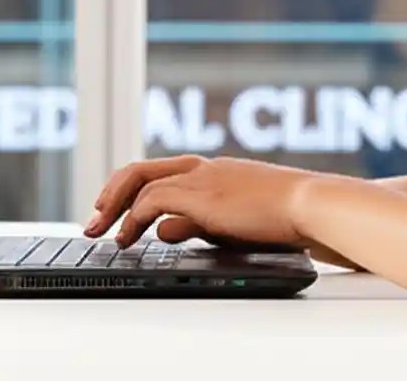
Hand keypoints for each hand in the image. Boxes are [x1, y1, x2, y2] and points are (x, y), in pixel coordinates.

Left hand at [84, 155, 316, 247]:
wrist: (312, 205)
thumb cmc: (284, 216)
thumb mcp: (231, 221)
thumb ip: (195, 222)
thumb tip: (164, 229)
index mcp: (213, 170)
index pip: (159, 173)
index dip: (130, 192)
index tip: (115, 213)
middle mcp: (202, 168)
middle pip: (140, 170)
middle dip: (111, 195)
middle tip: (94, 221)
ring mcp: (201, 177)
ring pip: (140, 180)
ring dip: (115, 208)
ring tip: (105, 234)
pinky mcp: (203, 194)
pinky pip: (154, 200)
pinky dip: (135, 217)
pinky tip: (131, 237)